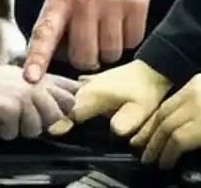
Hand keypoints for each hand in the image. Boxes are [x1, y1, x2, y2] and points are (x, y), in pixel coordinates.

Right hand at [0, 62, 79, 139]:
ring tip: (3, 116)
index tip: (64, 113)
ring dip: (18, 129)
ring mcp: (24, 96)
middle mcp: (34, 84)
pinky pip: (13, 134)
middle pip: (57, 115)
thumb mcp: (15, 78)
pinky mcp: (11, 109)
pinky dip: (0, 131)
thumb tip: (57, 109)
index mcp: (38, 75)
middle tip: (21, 117)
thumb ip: (37, 89)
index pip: (70, 90)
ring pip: (36, 129)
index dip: (69, 105)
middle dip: (41, 123)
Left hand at [23, 0, 151, 80]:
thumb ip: (55, 22)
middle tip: (88, 40)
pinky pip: (132, 42)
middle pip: (84, 57)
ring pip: (111, 54)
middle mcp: (85, 1)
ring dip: (109, 49)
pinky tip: (123, 19)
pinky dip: (128, 38)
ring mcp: (112, 2)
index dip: (37, 59)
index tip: (30, 78)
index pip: (45, 33)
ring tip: (107, 26)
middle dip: (86, 57)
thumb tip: (50, 62)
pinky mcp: (137, 4)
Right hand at [47, 60, 169, 137]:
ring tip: (51, 116)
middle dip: (51, 113)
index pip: (66, 113)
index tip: (52, 132)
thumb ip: (124, 124)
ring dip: (56, 104)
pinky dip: (65, 96)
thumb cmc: (147, 91)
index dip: (57, 124)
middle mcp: (84, 87)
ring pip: (62, 94)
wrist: (153, 68)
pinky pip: (71, 90)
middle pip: (59, 102)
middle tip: (46, 125)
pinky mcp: (91, 81)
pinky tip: (64, 103)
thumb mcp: (140, 111)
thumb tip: (111, 132)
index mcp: (92, 95)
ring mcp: (86, 82)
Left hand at [132, 73, 200, 168]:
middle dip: (149, 136)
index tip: (146, 137)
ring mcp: (197, 107)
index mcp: (197, 82)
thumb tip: (181, 127)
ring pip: (165, 130)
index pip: (167, 105)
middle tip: (142, 151)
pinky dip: (168, 155)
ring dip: (155, 149)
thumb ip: (200, 105)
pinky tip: (167, 164)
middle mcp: (194, 90)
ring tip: (151, 162)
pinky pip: (176, 142)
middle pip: (162, 116)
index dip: (153, 123)